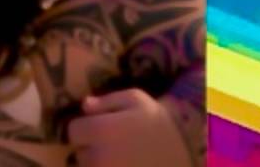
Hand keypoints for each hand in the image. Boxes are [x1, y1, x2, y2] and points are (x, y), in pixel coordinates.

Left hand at [65, 88, 188, 166]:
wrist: (186, 150)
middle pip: (79, 154)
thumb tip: (84, 106)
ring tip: (120, 158)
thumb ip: (106, 101)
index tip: (96, 128)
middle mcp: (100, 157)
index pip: (73, 131)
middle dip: (90, 148)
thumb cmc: (159, 122)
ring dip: (98, 164)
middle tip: (111, 145)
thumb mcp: (135, 99)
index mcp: (101, 130)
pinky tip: (125, 165)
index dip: (84, 128)